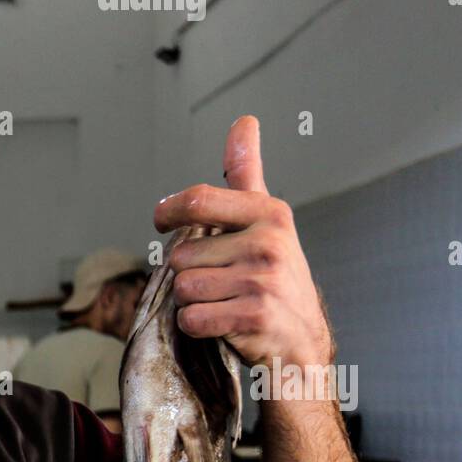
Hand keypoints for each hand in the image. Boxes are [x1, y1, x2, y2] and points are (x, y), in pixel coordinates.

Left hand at [153, 116, 333, 371]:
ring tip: (223, 303)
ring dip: (193, 302)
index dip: (168, 210)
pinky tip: (222, 325)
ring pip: (183, 288)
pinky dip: (197, 327)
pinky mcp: (254, 316)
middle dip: (190, 273)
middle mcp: (268, 243)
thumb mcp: (265, 221)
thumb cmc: (273, 277)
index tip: (161, 219)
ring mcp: (263, 280)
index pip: (198, 200)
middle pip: (182, 255)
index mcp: (269, 213)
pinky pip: (191, 319)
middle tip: (221, 283)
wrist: (301, 340)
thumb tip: (244, 122)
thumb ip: (247, 174)